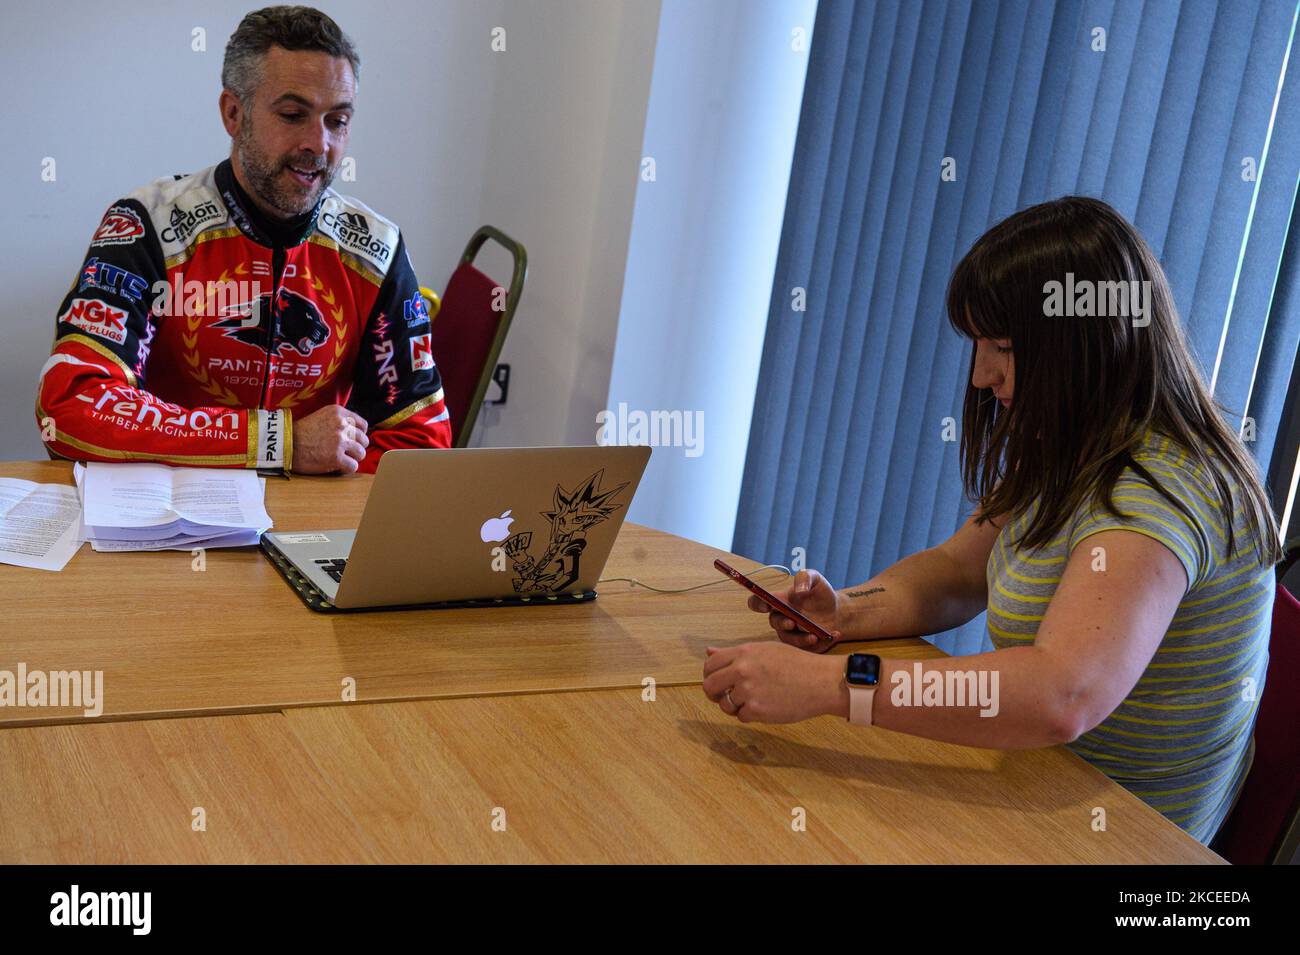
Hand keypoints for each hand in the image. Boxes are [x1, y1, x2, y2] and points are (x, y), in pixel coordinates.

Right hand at [290, 405, 368, 474]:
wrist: (284, 444)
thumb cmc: (300, 433)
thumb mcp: (321, 416)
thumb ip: (338, 421)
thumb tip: (356, 432)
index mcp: (339, 413)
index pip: (363, 425)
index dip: (359, 435)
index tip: (352, 441)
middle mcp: (342, 425)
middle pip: (364, 440)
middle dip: (356, 448)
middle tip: (344, 452)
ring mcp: (340, 441)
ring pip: (361, 454)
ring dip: (352, 458)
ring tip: (340, 459)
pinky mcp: (336, 457)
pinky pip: (353, 466)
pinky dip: (346, 469)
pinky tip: (336, 466)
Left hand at [702, 642, 847, 723]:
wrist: (821, 682)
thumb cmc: (796, 664)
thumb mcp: (764, 650)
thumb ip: (735, 654)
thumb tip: (708, 651)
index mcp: (743, 652)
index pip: (710, 665)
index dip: (710, 675)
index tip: (717, 682)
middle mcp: (742, 670)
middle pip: (710, 686)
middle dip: (715, 694)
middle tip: (726, 697)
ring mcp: (748, 690)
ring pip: (725, 704)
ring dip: (735, 706)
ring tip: (753, 700)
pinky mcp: (757, 710)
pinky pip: (741, 717)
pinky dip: (751, 715)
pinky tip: (766, 706)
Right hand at [746, 568, 842, 650]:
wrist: (837, 611)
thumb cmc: (820, 593)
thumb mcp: (815, 578)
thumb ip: (805, 577)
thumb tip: (799, 590)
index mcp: (779, 601)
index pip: (758, 602)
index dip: (757, 604)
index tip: (766, 605)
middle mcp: (781, 618)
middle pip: (774, 623)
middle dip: (782, 623)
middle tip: (793, 622)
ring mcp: (792, 633)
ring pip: (789, 640)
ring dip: (800, 639)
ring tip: (815, 636)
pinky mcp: (804, 645)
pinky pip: (808, 648)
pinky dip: (822, 642)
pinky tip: (834, 634)